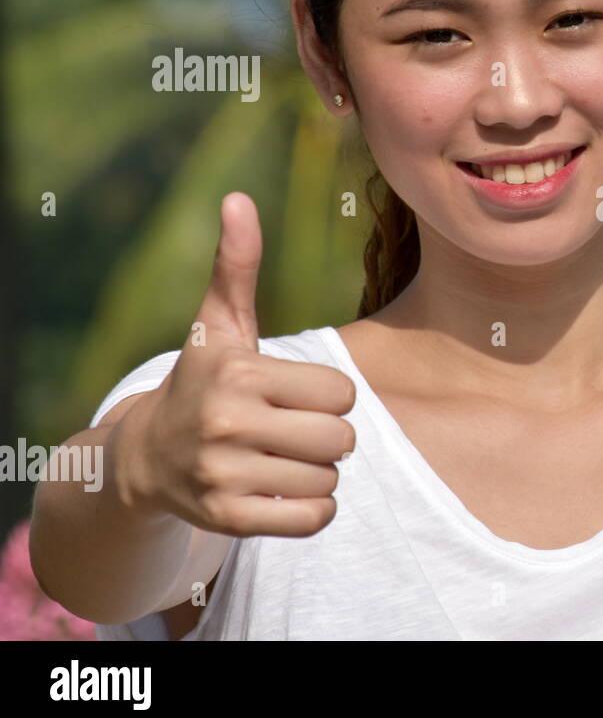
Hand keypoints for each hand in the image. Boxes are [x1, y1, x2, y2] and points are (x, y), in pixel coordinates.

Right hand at [121, 192, 357, 535]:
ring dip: (317, 472)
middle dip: (328, 436)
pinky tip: (282, 490)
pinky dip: (312, 509)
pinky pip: (313, 519)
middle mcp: (228, 424)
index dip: (328, 395)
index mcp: (239, 374)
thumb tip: (238, 198)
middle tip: (291, 429)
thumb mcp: (218, 324)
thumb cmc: (203, 380)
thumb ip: (237, 265)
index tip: (294, 394)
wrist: (146, 458)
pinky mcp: (228, 519)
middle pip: (342, 439)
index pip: (342, 393)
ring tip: (279, 458)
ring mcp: (224, 475)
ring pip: (329, 479)